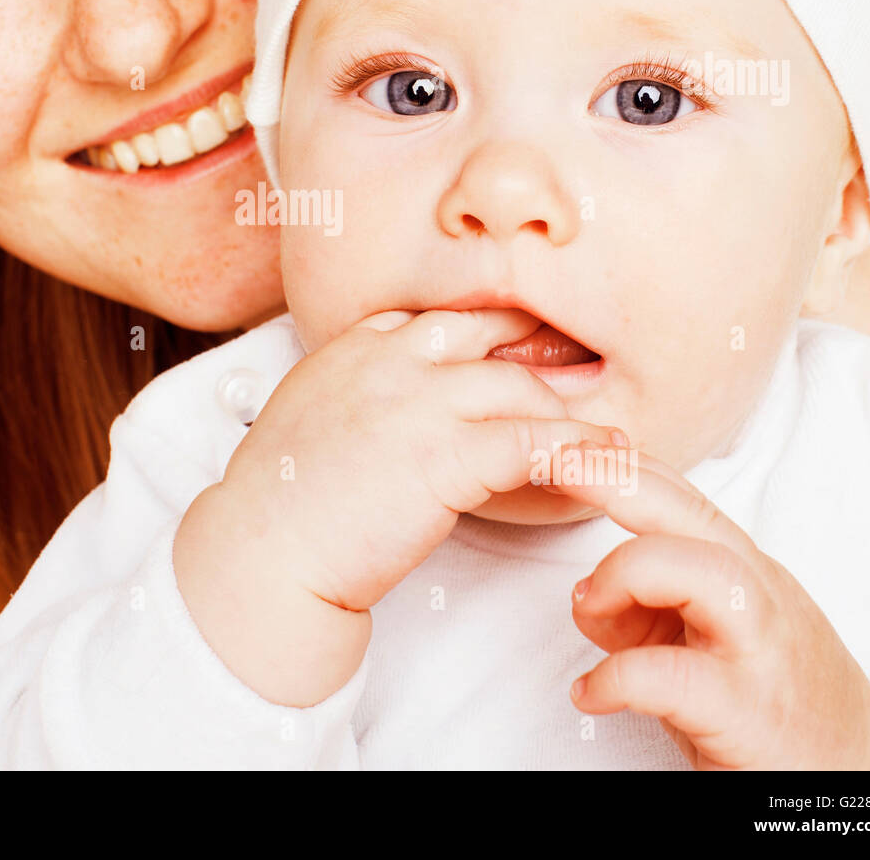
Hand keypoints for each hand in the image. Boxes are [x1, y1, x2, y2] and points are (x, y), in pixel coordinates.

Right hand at [174, 309, 617, 705]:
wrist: (262, 549)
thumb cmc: (279, 501)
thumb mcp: (307, 417)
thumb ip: (352, 395)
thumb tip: (387, 414)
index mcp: (354, 346)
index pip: (434, 320)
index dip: (481, 334)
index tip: (511, 349)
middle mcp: (391, 359)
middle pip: (486, 332)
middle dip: (534, 347)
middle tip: (576, 366)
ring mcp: (421, 400)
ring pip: (518, 383)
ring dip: (563, 406)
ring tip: (600, 427)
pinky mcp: (448, 453)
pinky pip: (534, 442)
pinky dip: (578, 451)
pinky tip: (606, 460)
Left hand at [544, 440, 869, 769]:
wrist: (853, 769)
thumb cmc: (771, 691)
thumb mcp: (708, 631)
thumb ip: (646, 605)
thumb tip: (581, 596)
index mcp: (737, 562)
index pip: (673, 491)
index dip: (612, 460)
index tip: (554, 446)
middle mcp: (753, 589)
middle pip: (684, 511)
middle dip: (611, 478)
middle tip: (550, 469)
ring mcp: (756, 645)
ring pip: (696, 571)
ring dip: (625, 575)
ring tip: (586, 604)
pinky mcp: (746, 709)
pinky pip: (671, 676)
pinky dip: (615, 679)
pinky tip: (590, 692)